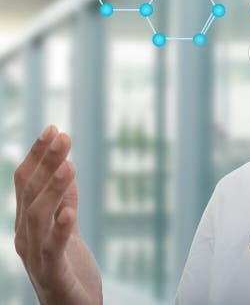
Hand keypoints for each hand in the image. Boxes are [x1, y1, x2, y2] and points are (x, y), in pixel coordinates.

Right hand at [14, 125, 102, 304]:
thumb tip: (65, 162)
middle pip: (31, 194)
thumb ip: (64, 198)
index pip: (26, 183)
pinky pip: (53, 249)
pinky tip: (71, 213)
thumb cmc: (68, 266)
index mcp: (28, 223)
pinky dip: (60, 229)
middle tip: (62, 136)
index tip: (54, 128)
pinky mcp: (54, 273)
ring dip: (53, 189)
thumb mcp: (66, 225)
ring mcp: (37, 256)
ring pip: (38, 218)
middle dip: (46, 163)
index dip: (38, 155)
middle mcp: (26, 236)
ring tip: (68, 165)